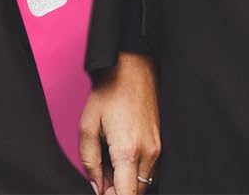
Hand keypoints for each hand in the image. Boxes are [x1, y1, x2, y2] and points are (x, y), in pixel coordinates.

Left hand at [79, 52, 159, 194]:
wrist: (132, 67)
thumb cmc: (109, 91)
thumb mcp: (87, 125)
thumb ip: (89, 162)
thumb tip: (96, 187)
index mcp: (128, 152)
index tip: (101, 190)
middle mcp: (149, 154)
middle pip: (135, 192)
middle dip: (117, 189)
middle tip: (101, 172)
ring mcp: (158, 148)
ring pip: (144, 182)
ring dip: (127, 180)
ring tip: (110, 158)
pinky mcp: (161, 142)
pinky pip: (150, 169)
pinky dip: (136, 169)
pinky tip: (122, 151)